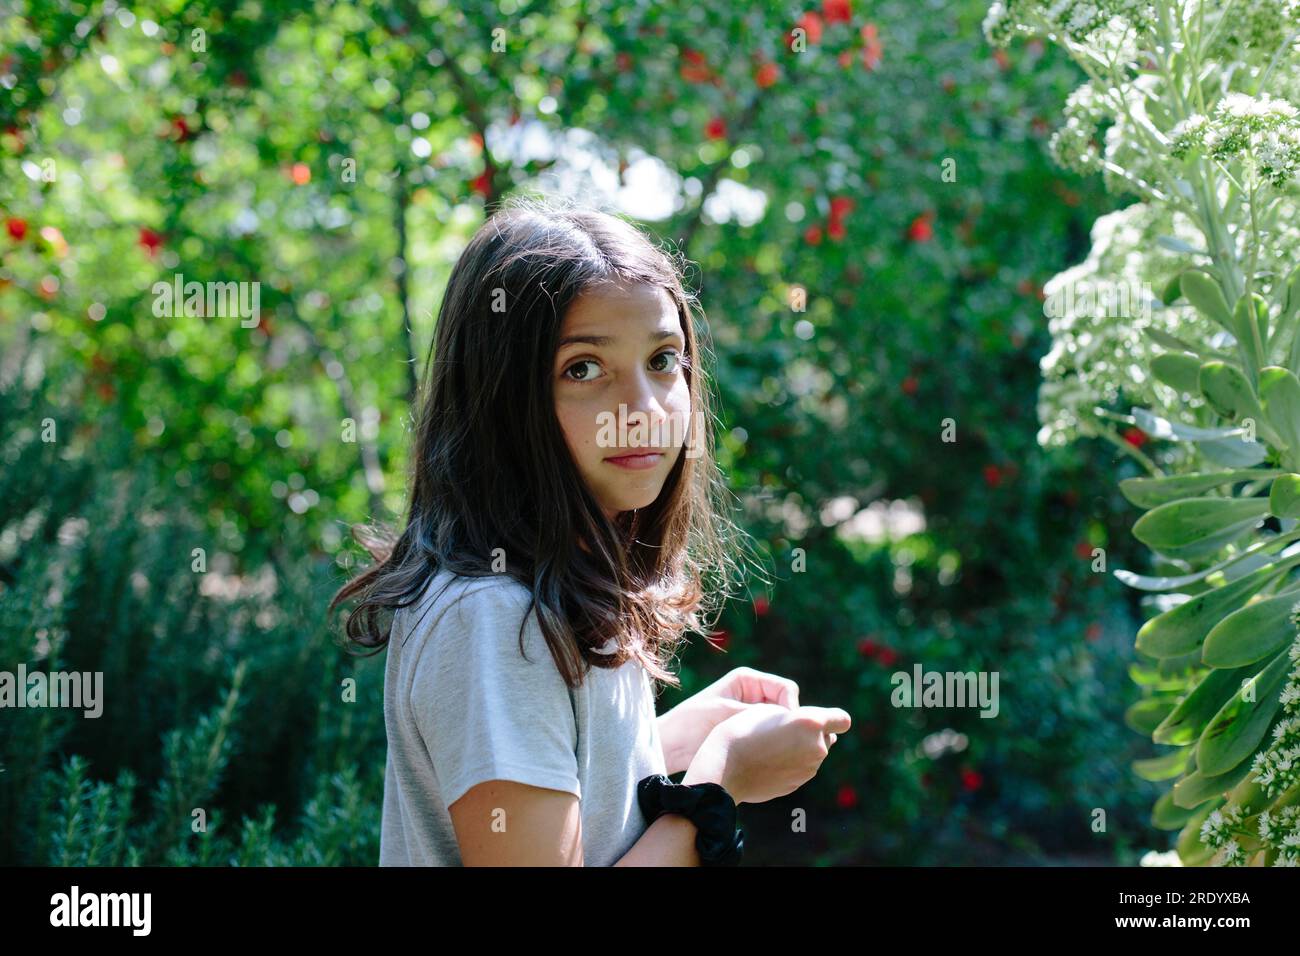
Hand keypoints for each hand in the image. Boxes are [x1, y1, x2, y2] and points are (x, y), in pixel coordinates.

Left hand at [658, 667, 800, 773]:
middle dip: (786, 724)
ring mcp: (752, 714)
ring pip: (780, 724)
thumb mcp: (726, 713)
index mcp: (748, 680)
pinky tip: (769, 757)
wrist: (672, 745)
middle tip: (783, 744)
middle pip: (786, 706)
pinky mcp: (750, 732)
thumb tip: (788, 720)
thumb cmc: (693, 722)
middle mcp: (754, 694)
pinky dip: (773, 745)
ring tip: (774, 752)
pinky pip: (771, 737)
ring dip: (779, 736)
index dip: (791, 708)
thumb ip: (756, 714)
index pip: (786, 689)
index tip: (785, 729)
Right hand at [683, 703, 851, 804]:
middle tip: (784, 729)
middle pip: (827, 737)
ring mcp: (807, 770)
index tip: (817, 717)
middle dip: (813, 733)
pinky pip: (798, 769)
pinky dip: (789, 764)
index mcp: (811, 723)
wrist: (723, 769)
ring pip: (812, 754)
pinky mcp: (796, 785)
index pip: (842, 719)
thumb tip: (812, 731)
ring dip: (800, 748)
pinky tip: (767, 761)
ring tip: (771, 745)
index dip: (832, 717)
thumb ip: (796, 717)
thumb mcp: (768, 709)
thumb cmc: (741, 731)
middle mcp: (816, 748)